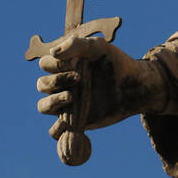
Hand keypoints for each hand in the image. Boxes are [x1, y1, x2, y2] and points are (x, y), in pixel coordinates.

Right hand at [36, 34, 167, 136]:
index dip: (54, 64)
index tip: (75, 63)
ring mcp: (67, 104)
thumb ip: (76, 45)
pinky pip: (56, 132)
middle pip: (42, 85)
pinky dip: (58, 130)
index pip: (45, 64)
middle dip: (56, 81)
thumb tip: (52, 52)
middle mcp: (61, 85)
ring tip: (71, 96)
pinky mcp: (75, 121)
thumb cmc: (115, 63)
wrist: (134, 85)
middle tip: (79, 78)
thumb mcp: (98, 47)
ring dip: (53, 102)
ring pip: (43, 107)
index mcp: (63, 66)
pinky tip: (70, 123)